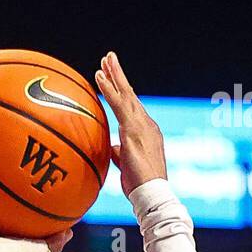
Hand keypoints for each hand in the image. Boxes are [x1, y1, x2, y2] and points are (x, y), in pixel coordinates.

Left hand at [95, 51, 166, 198]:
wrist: (152, 194)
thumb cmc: (140, 186)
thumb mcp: (127, 166)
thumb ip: (119, 153)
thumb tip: (112, 147)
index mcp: (146, 132)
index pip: (132, 107)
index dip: (123, 91)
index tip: (113, 78)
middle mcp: (146, 124)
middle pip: (130, 94)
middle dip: (119, 75)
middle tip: (109, 58)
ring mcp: (140, 125)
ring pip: (125, 94)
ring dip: (114, 75)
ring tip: (105, 59)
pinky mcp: (132, 130)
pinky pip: (118, 104)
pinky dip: (108, 89)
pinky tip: (99, 77)